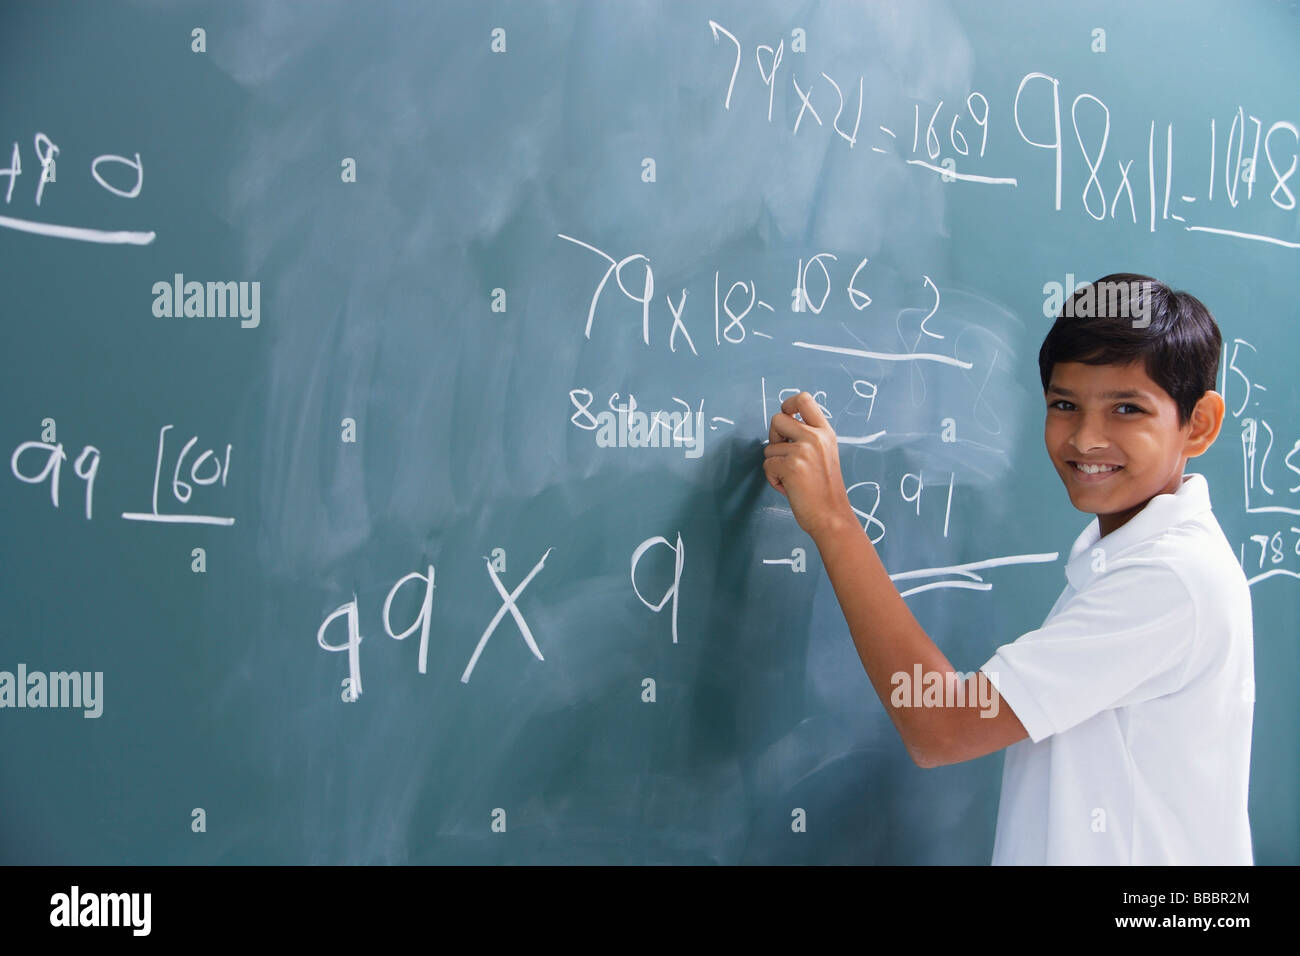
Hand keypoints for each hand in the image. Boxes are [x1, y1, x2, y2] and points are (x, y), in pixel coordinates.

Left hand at [763, 391, 854, 538]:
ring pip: (769, 448)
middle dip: (773, 437)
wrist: (832, 516)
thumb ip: (808, 438)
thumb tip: (780, 429)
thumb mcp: (824, 454)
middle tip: (783, 455)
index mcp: (825, 432)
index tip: (786, 415)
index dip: (788, 404)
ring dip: (774, 465)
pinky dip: (773, 479)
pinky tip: (789, 487)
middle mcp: (815, 437)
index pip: (804, 399)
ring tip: (792, 479)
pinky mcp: (791, 466)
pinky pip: (767, 466)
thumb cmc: (825, 490)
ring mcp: (804, 451)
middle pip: (777, 419)